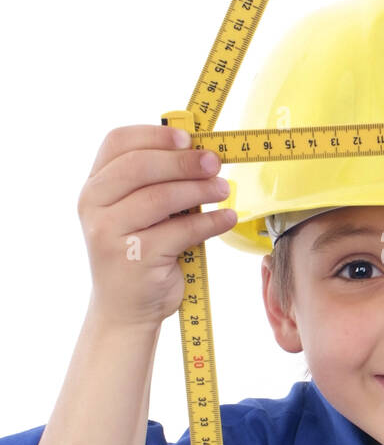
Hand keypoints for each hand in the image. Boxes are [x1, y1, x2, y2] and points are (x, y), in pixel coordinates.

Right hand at [77, 124, 237, 328]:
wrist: (125, 309)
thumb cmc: (140, 252)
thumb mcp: (138, 213)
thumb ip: (157, 183)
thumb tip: (203, 152)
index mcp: (95, 186)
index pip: (118, 143)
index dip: (155, 135)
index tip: (189, 138)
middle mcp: (94, 206)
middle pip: (140, 166)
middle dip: (183, 161)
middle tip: (215, 163)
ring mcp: (109, 233)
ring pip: (160, 198)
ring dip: (199, 190)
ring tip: (224, 190)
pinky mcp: (135, 258)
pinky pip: (180, 231)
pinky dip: (210, 223)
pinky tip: (227, 218)